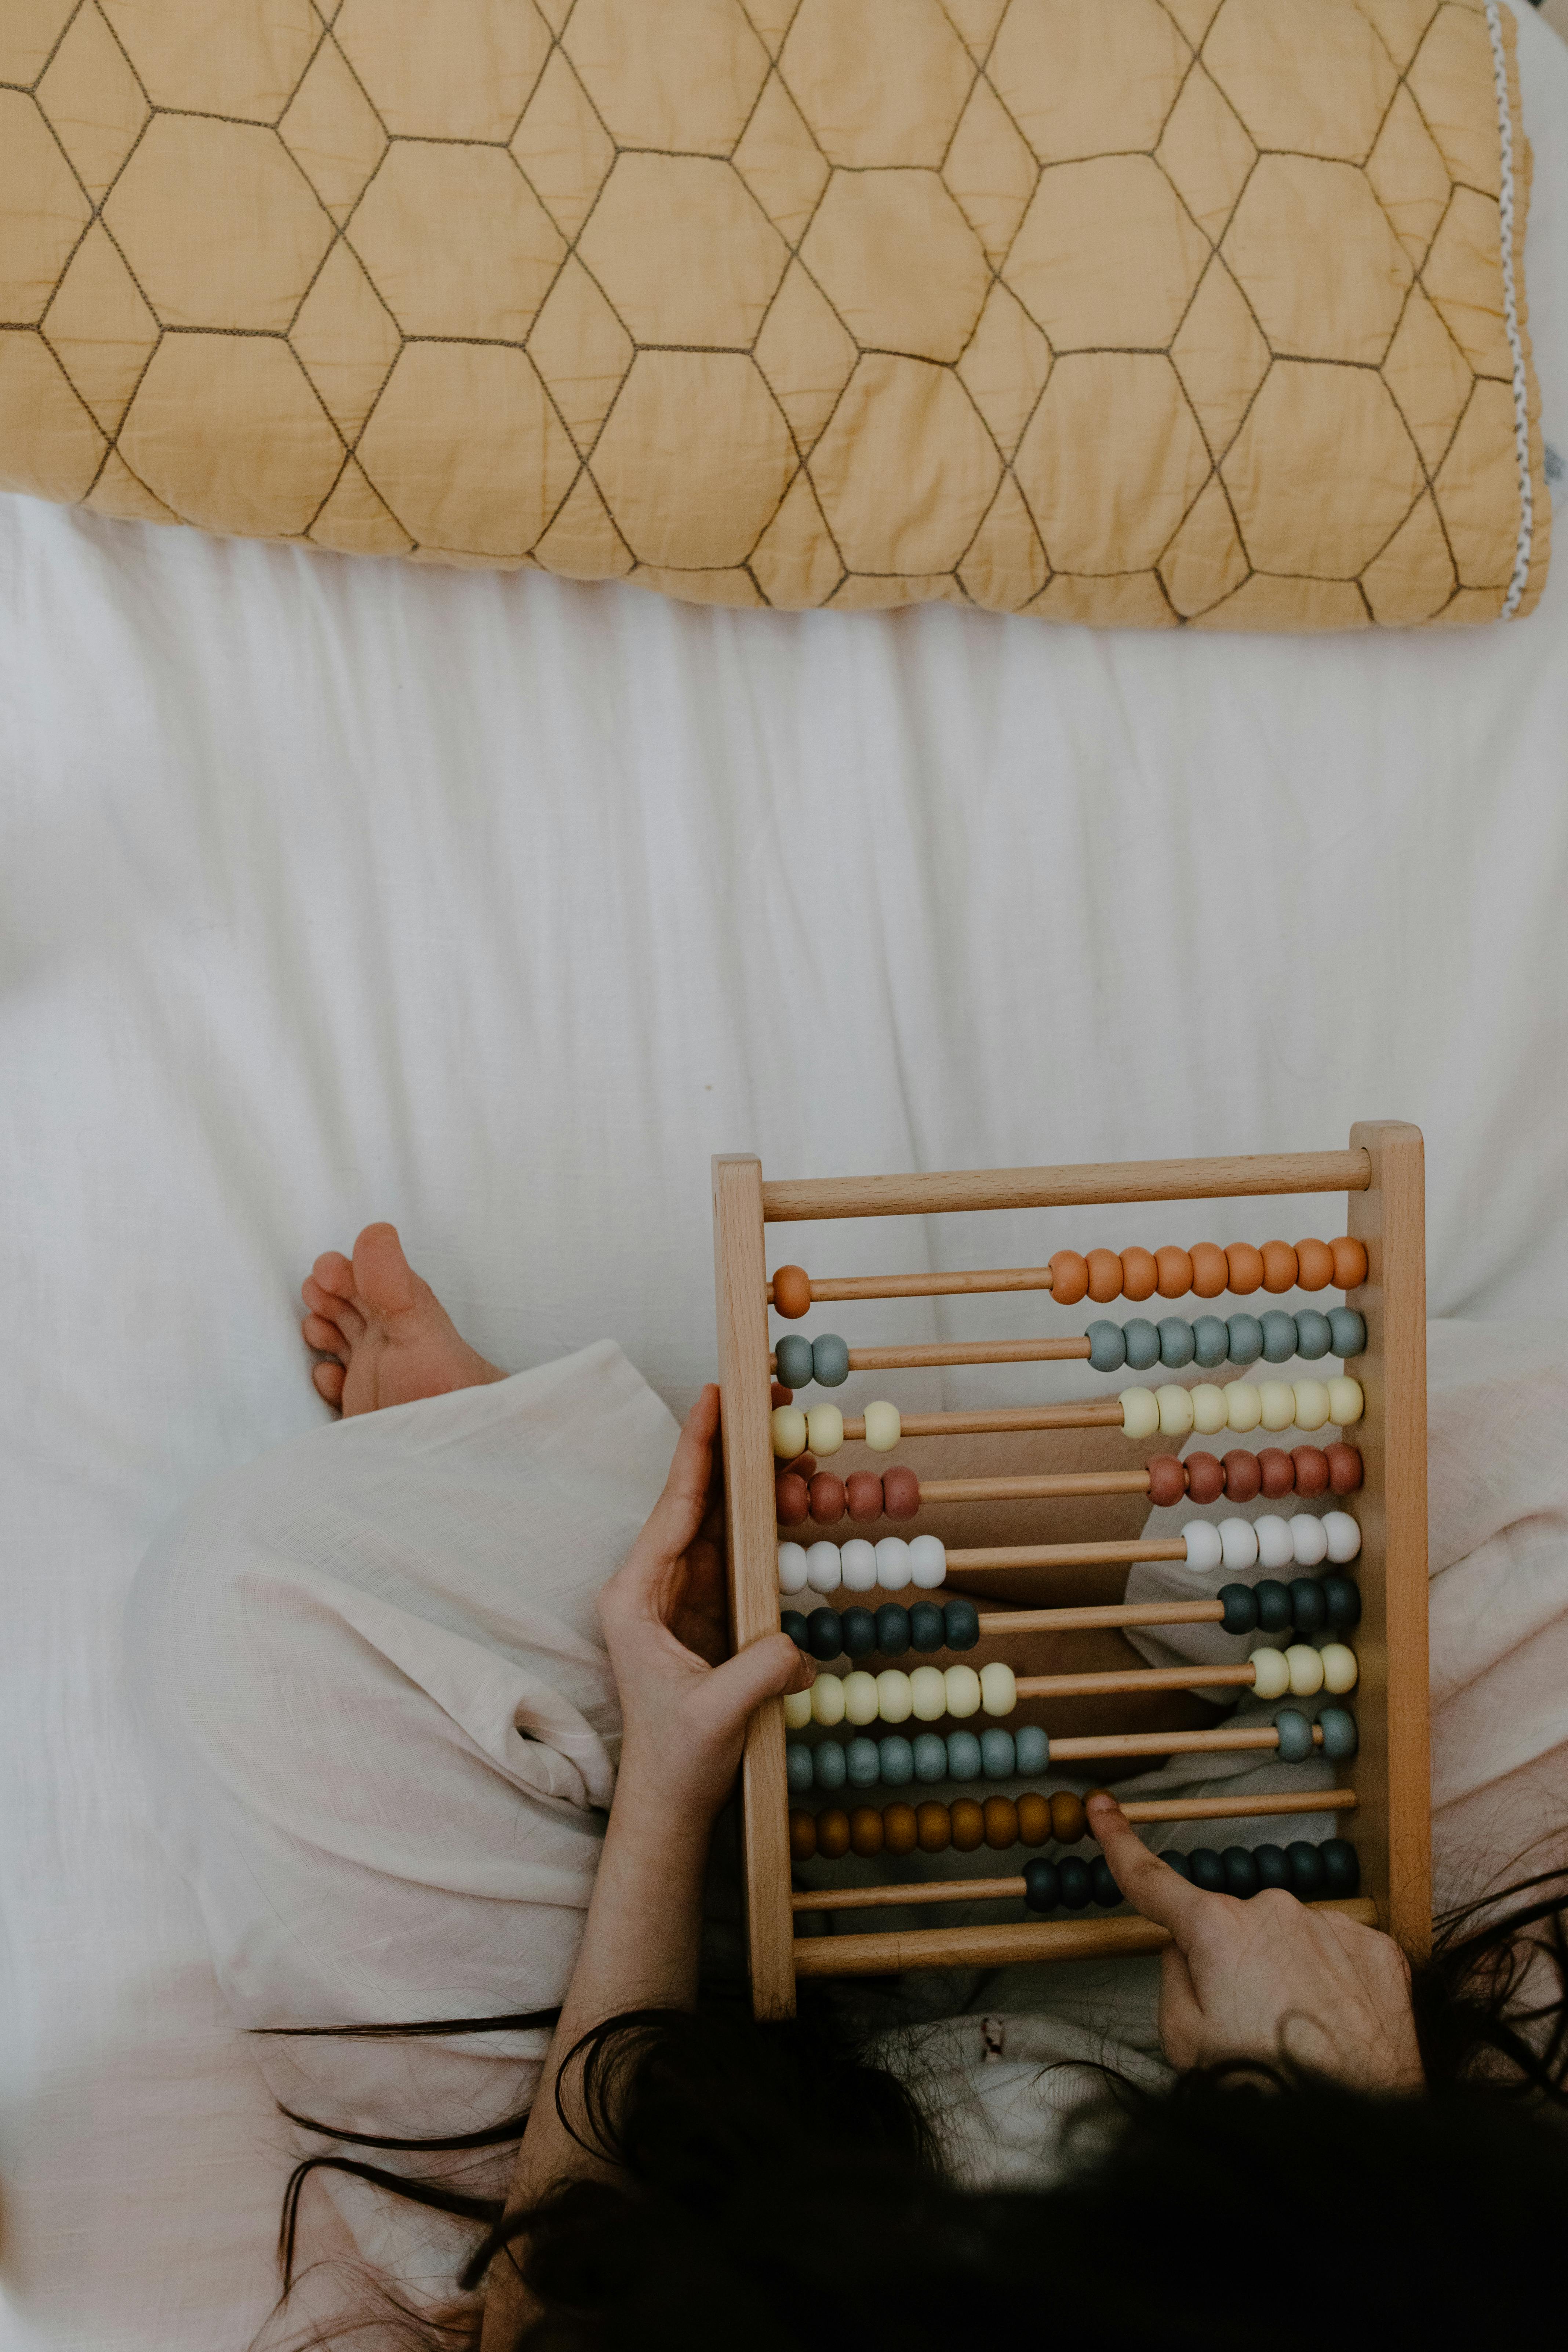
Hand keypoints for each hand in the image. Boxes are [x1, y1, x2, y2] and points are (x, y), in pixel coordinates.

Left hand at [598, 1386, 812, 1827]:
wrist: (669, 1799)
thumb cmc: (678, 1758)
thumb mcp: (716, 1715)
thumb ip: (757, 1672)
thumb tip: (796, 1644)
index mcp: (637, 1596)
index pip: (675, 1506)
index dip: (699, 1447)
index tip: (716, 1394)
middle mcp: (654, 1584)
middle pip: (699, 1499)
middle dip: (734, 1447)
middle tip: (770, 1396)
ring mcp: (683, 1594)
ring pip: (724, 1520)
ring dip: (759, 1483)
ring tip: (798, 1442)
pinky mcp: (710, 1609)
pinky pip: (740, 1550)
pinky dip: (769, 1522)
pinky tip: (798, 1496)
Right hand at [1087, 1791, 1422, 2089]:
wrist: (1358, 2125)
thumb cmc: (1261, 2086)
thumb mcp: (1182, 2039)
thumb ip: (1173, 1975)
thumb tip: (1186, 1949)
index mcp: (1216, 1927)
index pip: (1153, 1878)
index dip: (1120, 1842)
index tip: (1102, 1806)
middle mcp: (1275, 1908)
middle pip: (1232, 1924)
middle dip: (1231, 1959)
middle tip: (1246, 2022)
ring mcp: (1332, 1925)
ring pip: (1289, 1938)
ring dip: (1285, 1972)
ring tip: (1299, 2033)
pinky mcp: (1378, 1950)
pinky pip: (1338, 1954)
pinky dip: (1332, 1983)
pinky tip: (1335, 2027)